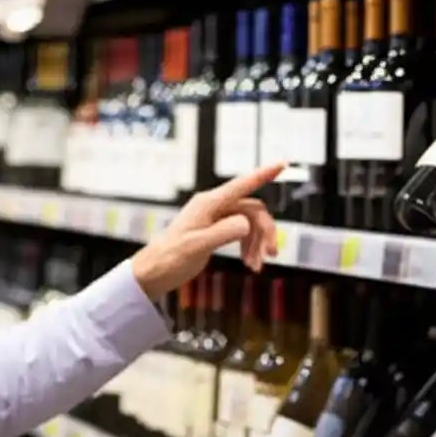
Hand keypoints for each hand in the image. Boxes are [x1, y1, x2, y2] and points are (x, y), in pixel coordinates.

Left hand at [131, 163, 283, 300]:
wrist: (153, 272)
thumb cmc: (170, 258)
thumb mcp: (197, 246)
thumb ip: (222, 233)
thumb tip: (246, 224)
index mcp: (208, 204)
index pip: (241, 184)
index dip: (263, 174)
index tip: (282, 163)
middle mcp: (213, 206)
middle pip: (252, 209)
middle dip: (265, 231)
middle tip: (270, 256)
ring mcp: (214, 218)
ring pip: (249, 223)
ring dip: (258, 243)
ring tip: (256, 266)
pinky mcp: (215, 231)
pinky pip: (241, 232)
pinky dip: (249, 247)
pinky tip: (250, 264)